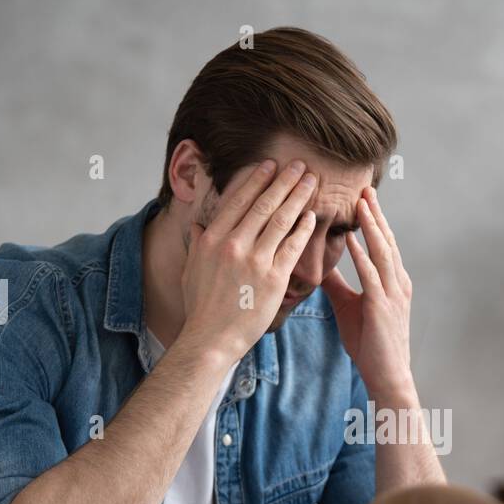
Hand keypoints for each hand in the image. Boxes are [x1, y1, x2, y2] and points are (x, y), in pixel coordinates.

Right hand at [179, 160, 317, 365]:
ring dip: (297, 197)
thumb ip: (198, 243)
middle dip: (283, 180)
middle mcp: (233, 244)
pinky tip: (312, 217)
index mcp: (212, 238)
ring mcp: (255, 261)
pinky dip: (303, 229)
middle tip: (299, 165)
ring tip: (311, 182)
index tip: (268, 165)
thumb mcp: (192, 269)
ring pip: (281, 220)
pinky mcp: (273, 279)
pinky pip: (292, 247)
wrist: (211, 338)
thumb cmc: (201, 307)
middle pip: (263, 204)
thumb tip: (199, 224)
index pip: (238, 200)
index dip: (256, 179)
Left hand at [322, 187, 414, 398]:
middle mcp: (397, 282)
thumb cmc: (370, 344)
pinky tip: (351, 239)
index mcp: (392, 281)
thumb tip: (321, 265)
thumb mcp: (349, 307)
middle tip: (365, 188)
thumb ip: (338, 284)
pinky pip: (372, 275)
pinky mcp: (383, 307)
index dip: (373, 220)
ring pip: (382, 252)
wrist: (387, 375)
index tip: (362, 198)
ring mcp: (393, 294)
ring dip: (371, 226)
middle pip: (386, 240)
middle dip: (375, 214)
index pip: (382, 243)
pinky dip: (361, 255)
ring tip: (361, 204)